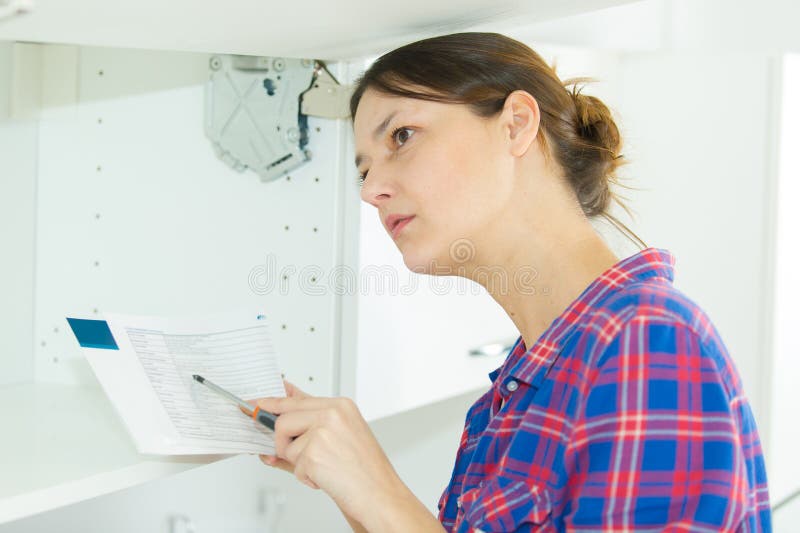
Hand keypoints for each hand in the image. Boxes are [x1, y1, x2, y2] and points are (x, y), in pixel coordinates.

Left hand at [248, 380, 407, 524]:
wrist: (380, 494)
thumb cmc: (366, 469)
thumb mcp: (343, 436)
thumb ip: (309, 423)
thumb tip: (277, 420)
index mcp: (341, 405)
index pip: (296, 399)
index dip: (273, 403)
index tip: (258, 403)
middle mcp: (332, 414)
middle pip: (284, 419)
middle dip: (284, 442)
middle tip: (301, 455)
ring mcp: (322, 432)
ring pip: (286, 445)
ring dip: (300, 462)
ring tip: (326, 466)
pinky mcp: (314, 453)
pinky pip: (294, 466)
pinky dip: (307, 477)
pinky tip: (328, 477)